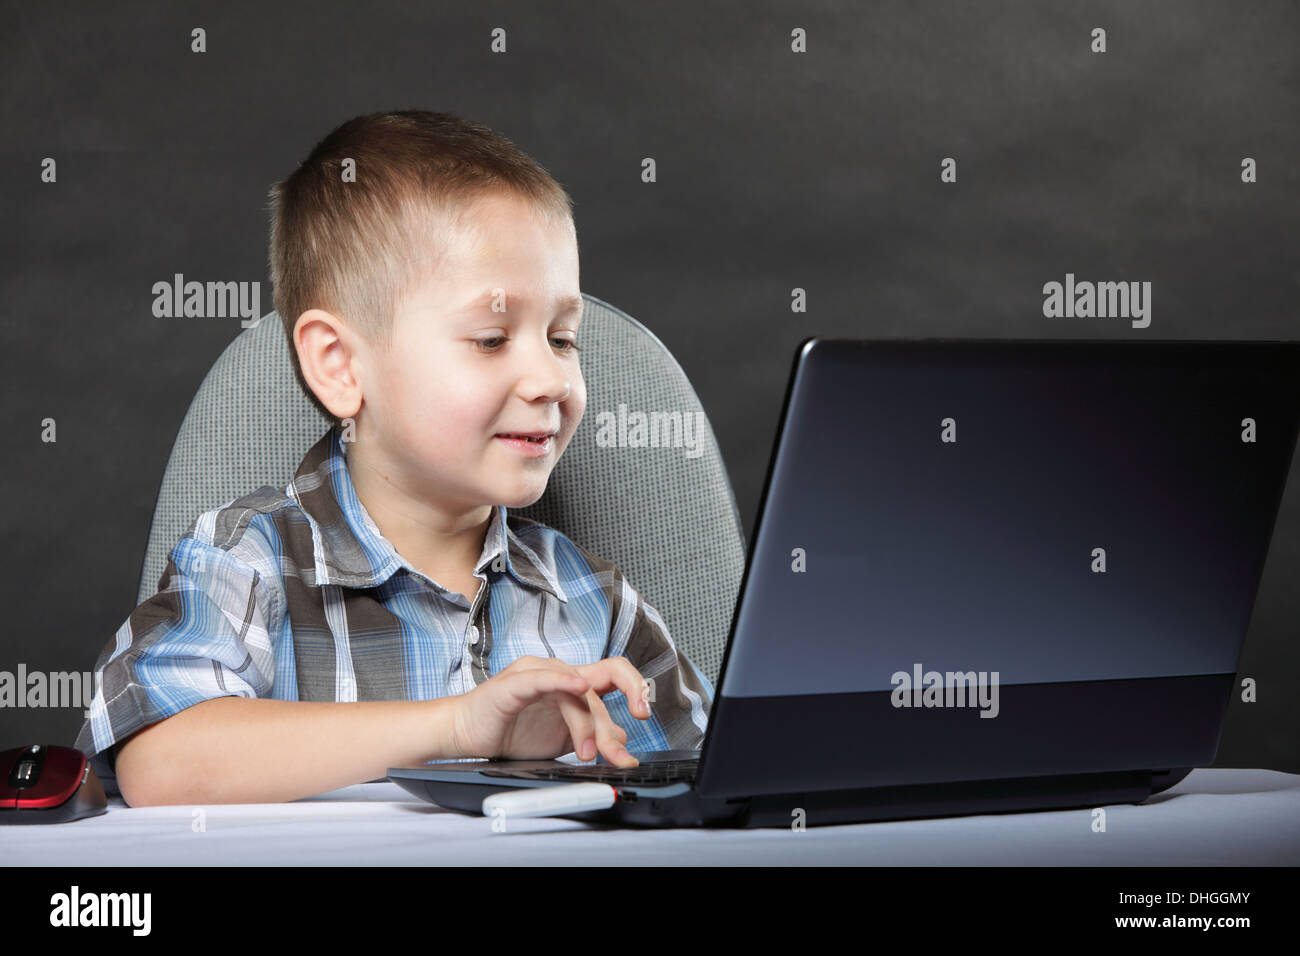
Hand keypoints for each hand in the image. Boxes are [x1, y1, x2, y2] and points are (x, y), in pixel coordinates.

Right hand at [449, 656, 653, 767]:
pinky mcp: (515, 683)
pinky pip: (543, 677)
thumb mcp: (562, 739)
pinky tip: (578, 686)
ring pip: (577, 690)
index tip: (645, 714)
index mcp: (572, 683)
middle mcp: (560, 673)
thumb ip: (592, 733)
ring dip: (587, 724)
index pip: (614, 674)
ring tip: (585, 753)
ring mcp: (538, 674)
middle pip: (602, 684)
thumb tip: (623, 736)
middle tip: (616, 754)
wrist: (466, 736)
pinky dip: (563, 680)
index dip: (635, 688)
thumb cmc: (509, 732)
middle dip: (613, 721)